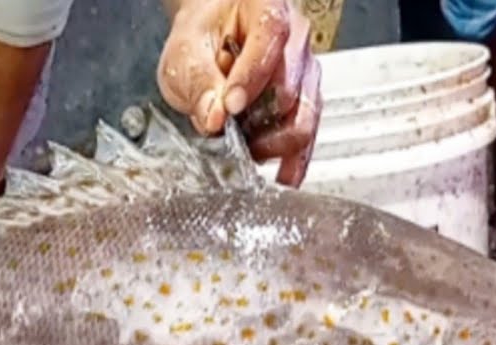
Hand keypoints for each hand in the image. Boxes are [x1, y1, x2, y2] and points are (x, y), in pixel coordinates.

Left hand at [157, 0, 321, 185]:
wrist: (213, 36)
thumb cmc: (203, 36)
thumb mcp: (186, 52)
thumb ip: (198, 82)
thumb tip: (213, 118)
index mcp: (267, 9)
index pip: (269, 41)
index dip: (250, 78)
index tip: (229, 107)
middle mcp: (295, 39)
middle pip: (291, 87)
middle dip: (260, 120)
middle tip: (231, 134)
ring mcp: (305, 71)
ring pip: (305, 115)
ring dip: (275, 143)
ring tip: (249, 154)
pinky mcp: (306, 99)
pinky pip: (309, 131)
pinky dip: (294, 157)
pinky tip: (284, 176)